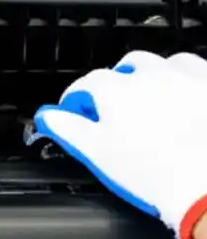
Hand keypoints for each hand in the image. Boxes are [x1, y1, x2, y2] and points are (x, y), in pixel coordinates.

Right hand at [35, 51, 206, 238]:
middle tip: (117, 112)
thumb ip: (67, 129)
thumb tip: (48, 116)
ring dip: (153, 78)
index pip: (84, 85)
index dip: (76, 101)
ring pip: (163, 65)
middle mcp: (150, 74)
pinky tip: (185, 99)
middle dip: (116, 84)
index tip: (76, 115)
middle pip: (125, 68)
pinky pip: (196, 72)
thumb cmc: (157, 173)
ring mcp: (186, 77)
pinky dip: (185, 81)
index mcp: (114, 89)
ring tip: (153, 103)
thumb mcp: (97, 153)